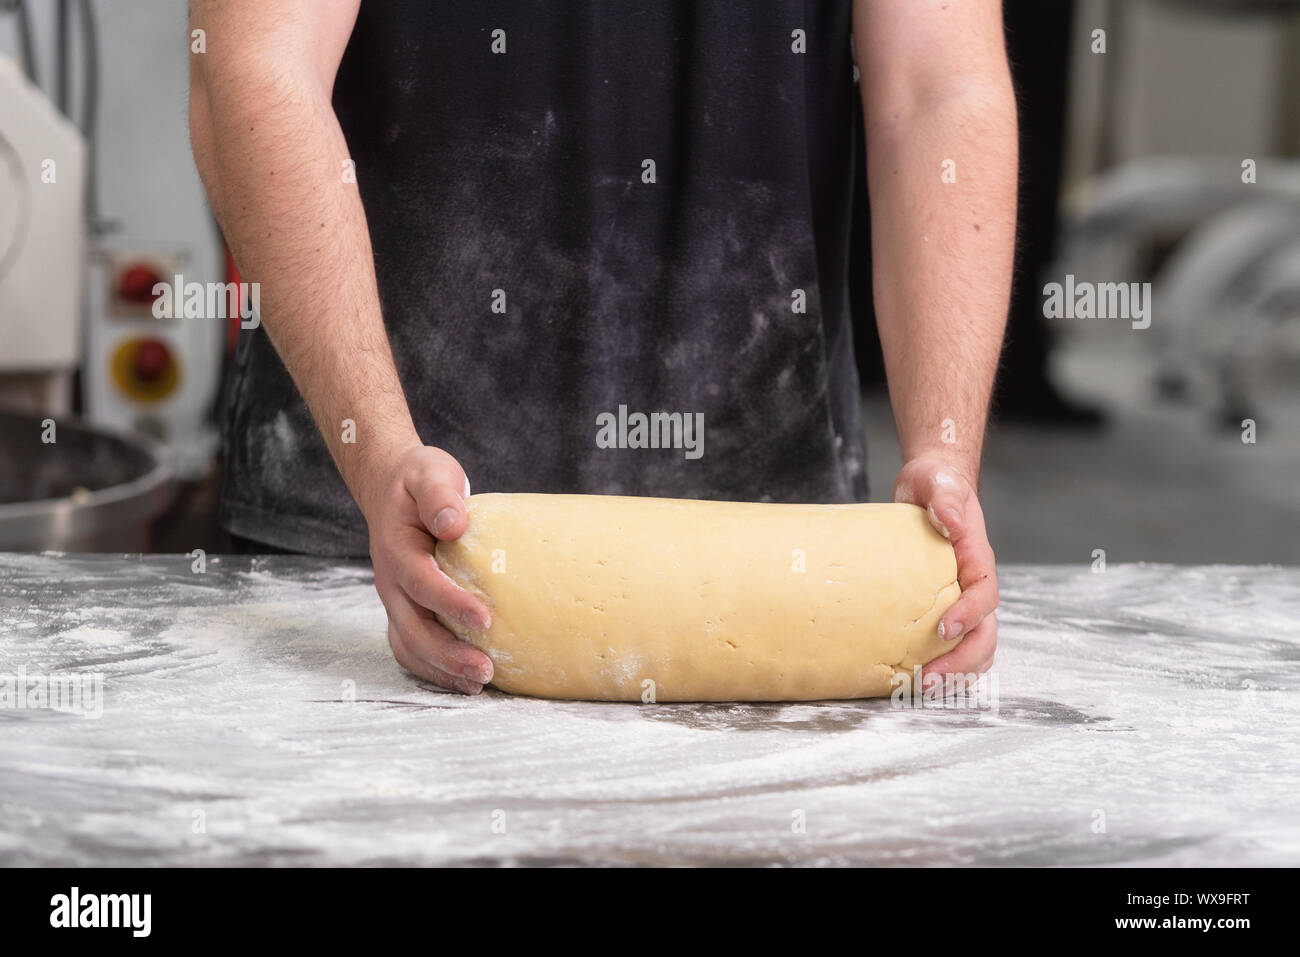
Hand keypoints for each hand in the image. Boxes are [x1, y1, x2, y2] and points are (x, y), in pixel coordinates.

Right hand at [362, 445, 493, 693]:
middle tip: (486, 670)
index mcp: (397, 549)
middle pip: (412, 628)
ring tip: (478, 684)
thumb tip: (453, 523)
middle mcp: (390, 581)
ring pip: (408, 646)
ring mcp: (394, 600)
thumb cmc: (419, 481)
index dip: (451, 604)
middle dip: (447, 654)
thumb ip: (440, 496)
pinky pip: (411, 648)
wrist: (391, 489)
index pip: (422, 583)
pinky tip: (464, 680)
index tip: (485, 619)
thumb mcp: (430, 473)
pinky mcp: (403, 610)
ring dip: (441, 670)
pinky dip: (434, 670)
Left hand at [893, 454, 997, 686]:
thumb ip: (945, 499)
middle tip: (928, 680)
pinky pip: (957, 644)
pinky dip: (947, 665)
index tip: (944, 629)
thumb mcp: (937, 482)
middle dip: (961, 661)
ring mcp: (964, 599)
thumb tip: (950, 522)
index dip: (969, 615)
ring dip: (956, 673)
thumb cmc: (936, 485)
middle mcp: (975, 584)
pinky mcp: (946, 607)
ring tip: (923, 689)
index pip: (983, 594)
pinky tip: (919, 679)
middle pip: (985, 633)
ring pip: (977, 646)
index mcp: (977, 558)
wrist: (932, 487)